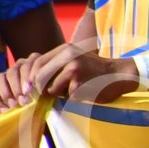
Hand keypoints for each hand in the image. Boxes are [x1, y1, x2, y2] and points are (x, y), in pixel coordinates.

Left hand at [7, 44, 136, 105]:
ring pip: (51, 89)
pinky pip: (66, 97)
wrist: (120, 75)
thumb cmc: (95, 71)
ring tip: (72, 91)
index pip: (37, 63)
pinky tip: (84, 93)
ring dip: (58, 95)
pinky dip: (71, 98)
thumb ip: (56, 65)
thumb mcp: (75, 59)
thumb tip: (32, 80)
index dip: (29, 77)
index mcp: (65, 49)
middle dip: (38, 90)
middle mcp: (68, 57)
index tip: (28, 89)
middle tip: (41, 97)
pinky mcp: (80, 85)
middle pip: (40, 77)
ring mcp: (74, 70)